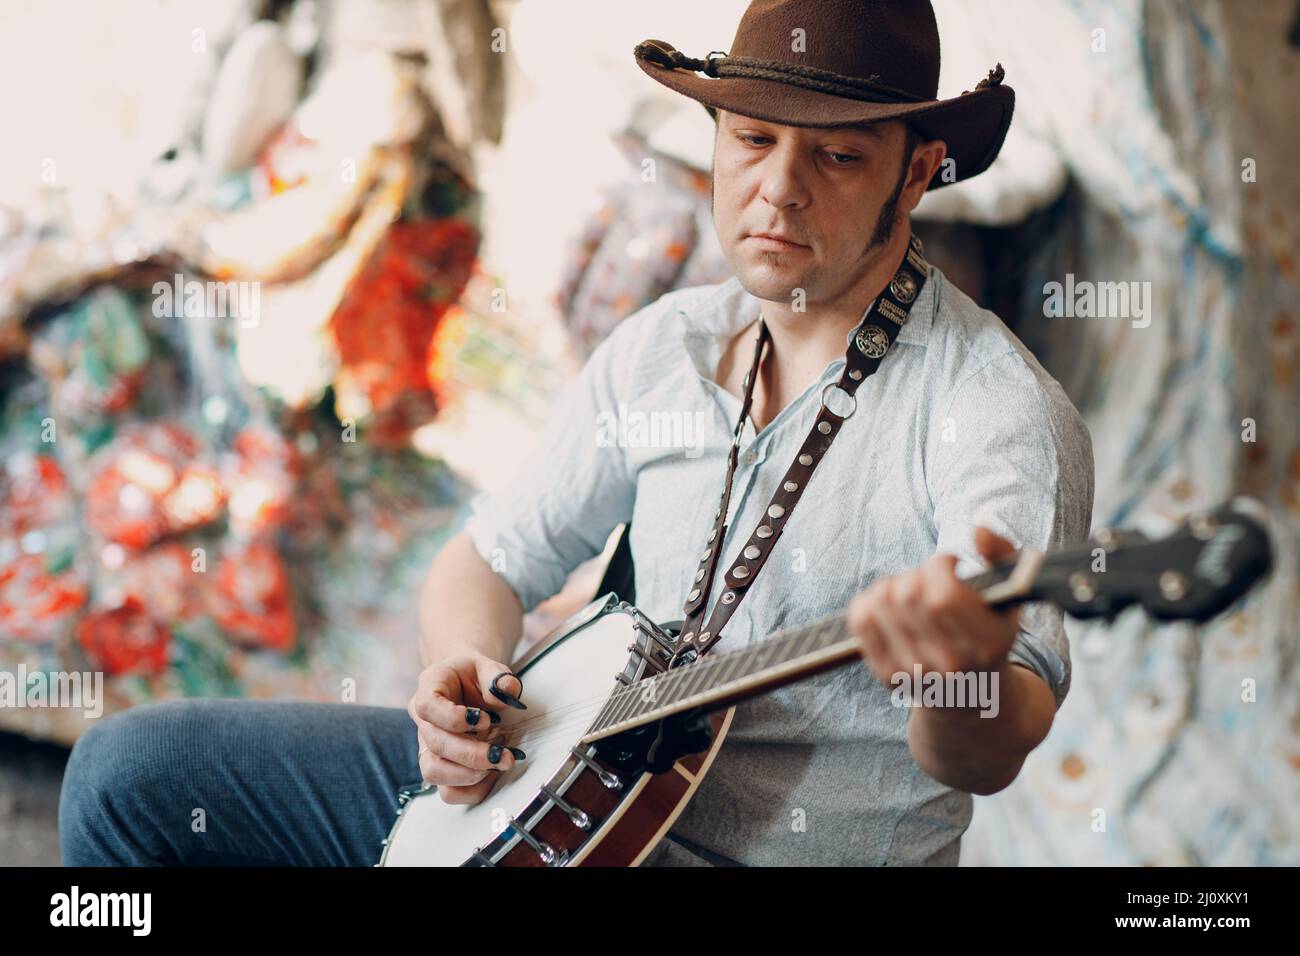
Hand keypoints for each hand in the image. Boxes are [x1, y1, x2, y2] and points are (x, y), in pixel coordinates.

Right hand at [406, 654, 525, 805]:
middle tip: (504, 755)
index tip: (484, 720)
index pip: (427, 706)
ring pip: (433, 772)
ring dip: (469, 775)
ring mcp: (428, 745)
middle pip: (435, 744)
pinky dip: (473, 790)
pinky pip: (447, 791)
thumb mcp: (488, 666)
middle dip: (472, 755)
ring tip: (498, 764)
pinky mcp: (440, 766)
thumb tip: (506, 693)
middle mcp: (424, 719)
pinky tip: (493, 774)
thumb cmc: (475, 676)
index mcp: (430, 686)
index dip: (454, 718)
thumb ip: (498, 677)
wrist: (467, 685)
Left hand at [848, 528, 1019, 686]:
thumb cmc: (987, 629)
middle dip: (916, 574)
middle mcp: (952, 664)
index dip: (939, 567)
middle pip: (908, 595)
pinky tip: (889, 605)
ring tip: (910, 593)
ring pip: (881, 602)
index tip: (949, 564)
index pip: (943, 596)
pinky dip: (868, 601)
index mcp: (988, 643)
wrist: (971, 693)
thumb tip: (977, 531)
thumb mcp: (1009, 592)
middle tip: (929, 580)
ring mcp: (917, 673)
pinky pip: (860, 620)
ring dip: (892, 585)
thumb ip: (1002, 551)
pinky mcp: (888, 675)